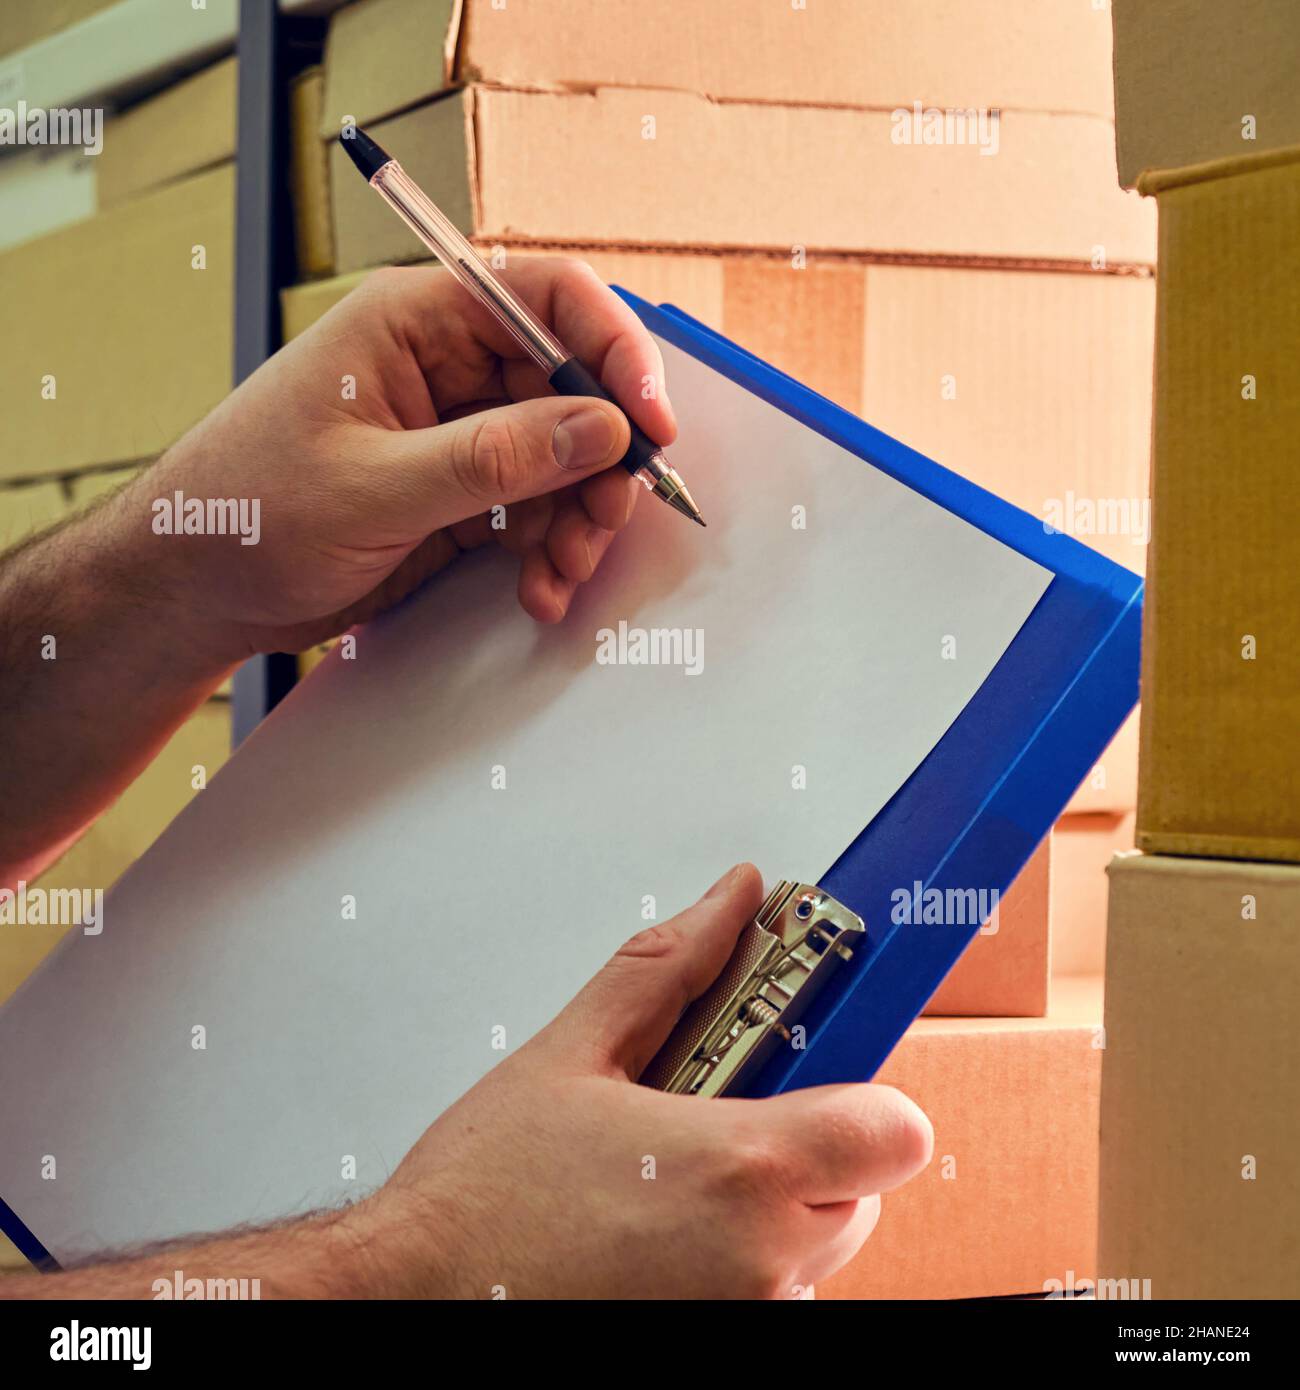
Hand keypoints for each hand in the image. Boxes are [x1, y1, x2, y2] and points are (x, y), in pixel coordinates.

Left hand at [132, 257, 674, 656]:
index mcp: (416, 321)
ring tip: (560, 574)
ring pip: (565, 458)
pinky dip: (551, 552)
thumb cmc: (248, 512)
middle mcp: (447, 366)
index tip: (651, 425)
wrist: (196, 591)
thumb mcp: (374, 487)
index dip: (615, 352)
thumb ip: (494, 458)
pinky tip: (538, 590)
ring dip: (580, 519)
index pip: (548, 299)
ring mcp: (458, 433)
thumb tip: (603, 428)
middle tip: (604, 522)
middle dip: (602, 462)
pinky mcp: (462, 493)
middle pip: (573, 389)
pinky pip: (538, 510)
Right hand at [342, 864, 932, 1298]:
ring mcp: (745, 1318)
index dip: (863, 1087)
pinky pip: (768, 1288)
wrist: (414, 1297)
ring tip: (668, 1175)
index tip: (824, 1059)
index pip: (895, 1129)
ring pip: (815, 1243)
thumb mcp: (571, 1053)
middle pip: (862, 1184)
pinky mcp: (723, 1345)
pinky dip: (734, 1256)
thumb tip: (728, 904)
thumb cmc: (479, 1200)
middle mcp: (762, 1263)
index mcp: (741, 1171)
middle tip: (719, 1112)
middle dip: (804, 1139)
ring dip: (766, 1203)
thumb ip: (668, 969)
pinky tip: (657, 1228)